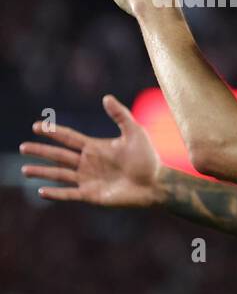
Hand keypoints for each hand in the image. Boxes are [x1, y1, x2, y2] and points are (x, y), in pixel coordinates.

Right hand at [20, 95, 164, 207]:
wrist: (157, 183)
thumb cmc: (148, 158)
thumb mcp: (135, 132)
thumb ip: (121, 115)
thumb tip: (106, 97)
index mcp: (95, 147)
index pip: (68, 138)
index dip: (53, 132)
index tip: (36, 126)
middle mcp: (88, 163)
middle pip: (59, 155)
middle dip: (41, 151)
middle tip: (22, 147)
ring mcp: (88, 179)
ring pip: (59, 175)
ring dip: (42, 172)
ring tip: (24, 170)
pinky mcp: (92, 195)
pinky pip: (70, 194)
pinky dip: (56, 193)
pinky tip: (42, 191)